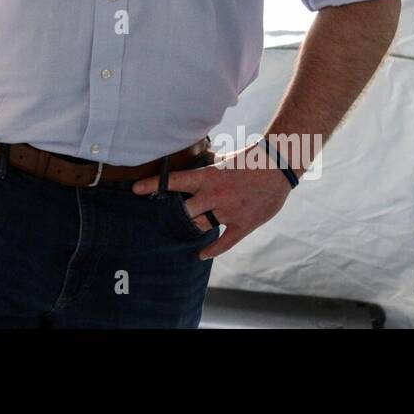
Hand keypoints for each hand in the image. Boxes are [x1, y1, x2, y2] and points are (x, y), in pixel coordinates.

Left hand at [131, 144, 293, 258]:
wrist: (279, 167)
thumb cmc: (251, 160)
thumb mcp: (224, 159)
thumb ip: (208, 165)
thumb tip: (194, 160)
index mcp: (207, 176)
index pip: (174, 181)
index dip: (153, 186)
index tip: (135, 190)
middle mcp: (214, 195)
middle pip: (184, 211)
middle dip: (174, 215)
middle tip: (167, 216)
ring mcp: (228, 212)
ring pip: (201, 225)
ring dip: (192, 227)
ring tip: (183, 229)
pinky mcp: (242, 224)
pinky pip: (224, 243)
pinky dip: (212, 249)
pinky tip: (201, 254)